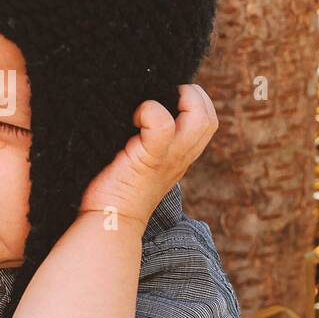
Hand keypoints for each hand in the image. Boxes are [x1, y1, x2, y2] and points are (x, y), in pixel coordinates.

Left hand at [78, 84, 218, 228]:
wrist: (109, 222)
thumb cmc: (116, 189)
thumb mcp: (141, 161)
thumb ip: (147, 140)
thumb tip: (135, 109)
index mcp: (181, 155)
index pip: (206, 121)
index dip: (193, 100)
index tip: (166, 96)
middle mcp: (181, 156)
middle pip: (210, 118)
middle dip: (192, 95)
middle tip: (161, 96)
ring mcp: (168, 158)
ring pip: (201, 119)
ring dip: (180, 100)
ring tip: (150, 104)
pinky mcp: (148, 159)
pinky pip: (163, 127)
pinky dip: (150, 112)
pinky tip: (132, 118)